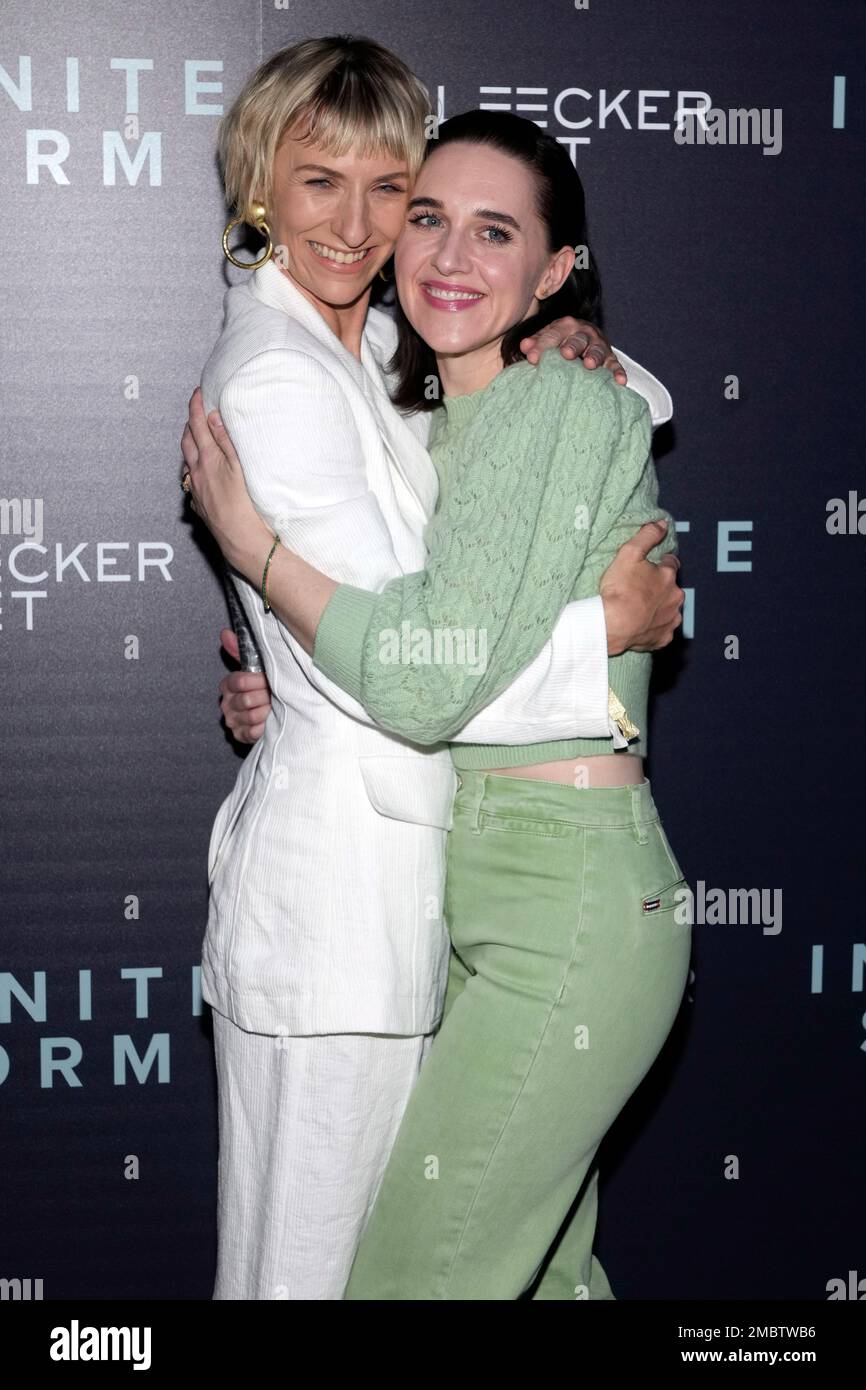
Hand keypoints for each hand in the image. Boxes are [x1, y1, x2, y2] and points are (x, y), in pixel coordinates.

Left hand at [181, 387, 271, 577]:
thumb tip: (212, 417)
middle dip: (190, 423)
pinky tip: (201, 470)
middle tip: (197, 411)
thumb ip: (226, 440)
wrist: (241, 540)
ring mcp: (195, 489)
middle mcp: (196, 473)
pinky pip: (190, 479)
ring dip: (189, 444)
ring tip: (197, 436)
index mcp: (207, 459)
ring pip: (186, 460)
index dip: (196, 406)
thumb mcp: (240, 467)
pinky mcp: (199, 504)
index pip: (197, 425)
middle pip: (187, 441)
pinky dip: (193, 467)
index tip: (198, 392)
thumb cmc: (245, 505)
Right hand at [218, 627, 271, 742]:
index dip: (258, 681)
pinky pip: (252, 732)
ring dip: (267, 712)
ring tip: (275, 708)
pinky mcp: (240, 736)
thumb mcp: (257, 667)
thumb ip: (240, 650)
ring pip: (251, 716)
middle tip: (275, 696)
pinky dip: (265, 728)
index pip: (239, 681)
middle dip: (265, 697)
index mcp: (228, 685)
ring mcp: (232, 721)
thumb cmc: (266, 686)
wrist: (277, 712)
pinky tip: (270, 722)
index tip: (268, 680)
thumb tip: (225, 632)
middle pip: (246, 700)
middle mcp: (226, 704)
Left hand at [520, 318, 626, 383]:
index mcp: (565, 326)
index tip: (531, 358)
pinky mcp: (610, 357)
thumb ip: (536, 342)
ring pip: (597, 350)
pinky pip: (615, 364)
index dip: (541, 346)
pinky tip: (619, 381)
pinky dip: (617, 372)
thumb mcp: (547, 338)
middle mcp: (583, 332)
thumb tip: (524, 346)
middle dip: (572, 346)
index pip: (552, 335)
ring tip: (590, 365)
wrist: (585, 335)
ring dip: (594, 356)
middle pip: (577, 339)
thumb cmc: (561, 341)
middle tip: (566, 354)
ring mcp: (598, 344)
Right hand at [599, 521, 683, 653]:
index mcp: (669, 577)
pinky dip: (654, 628)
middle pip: (671, 588)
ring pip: (669, 610)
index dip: (660, 563)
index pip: (670, 564)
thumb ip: (647, 536)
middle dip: (660, 587)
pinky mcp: (663, 638)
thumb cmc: (619, 589)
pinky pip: (662, 631)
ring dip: (659, 608)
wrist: (612, 625)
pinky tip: (641, 626)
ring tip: (639, 609)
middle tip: (639, 589)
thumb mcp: (629, 553)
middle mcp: (675, 598)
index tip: (649, 566)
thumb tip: (661, 523)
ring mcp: (670, 620)